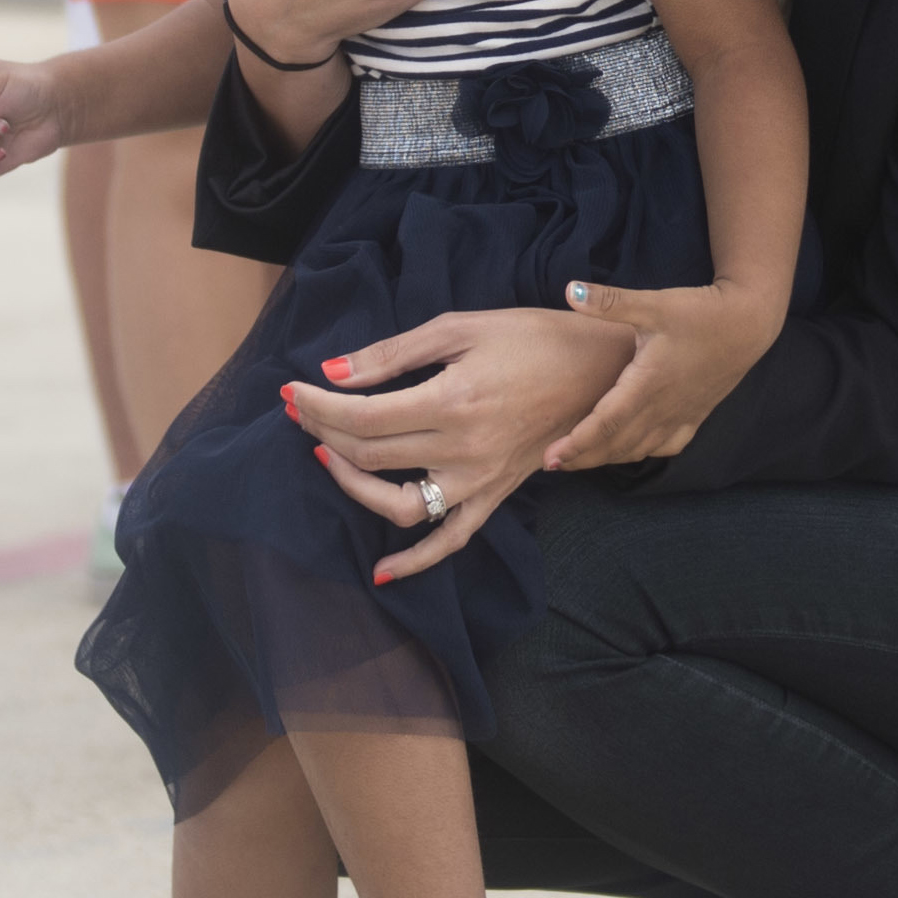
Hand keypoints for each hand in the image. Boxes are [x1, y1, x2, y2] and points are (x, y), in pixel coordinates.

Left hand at [285, 306, 632, 581]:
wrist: (605, 369)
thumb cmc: (534, 337)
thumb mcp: (461, 327)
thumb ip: (393, 354)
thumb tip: (334, 372)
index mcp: (453, 401)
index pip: (363, 416)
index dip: (318, 405)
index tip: (291, 390)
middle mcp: (464, 449)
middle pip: (370, 454)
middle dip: (324, 431)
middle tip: (301, 410)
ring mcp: (481, 480)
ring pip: (399, 504)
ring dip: (351, 486)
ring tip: (328, 458)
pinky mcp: (497, 495)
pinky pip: (451, 540)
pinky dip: (416, 562)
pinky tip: (381, 570)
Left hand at [542, 279, 783, 471]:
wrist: (749, 323)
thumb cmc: (700, 313)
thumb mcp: (654, 303)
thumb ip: (610, 302)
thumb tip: (569, 290)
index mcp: (648, 384)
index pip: (605, 424)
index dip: (576, 444)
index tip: (549, 458)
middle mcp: (663, 407)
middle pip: (616, 444)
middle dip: (582, 458)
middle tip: (551, 464)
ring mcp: (681, 415)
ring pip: (639, 449)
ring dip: (608, 457)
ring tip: (580, 459)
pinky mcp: (695, 416)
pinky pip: (664, 446)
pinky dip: (641, 453)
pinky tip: (629, 450)